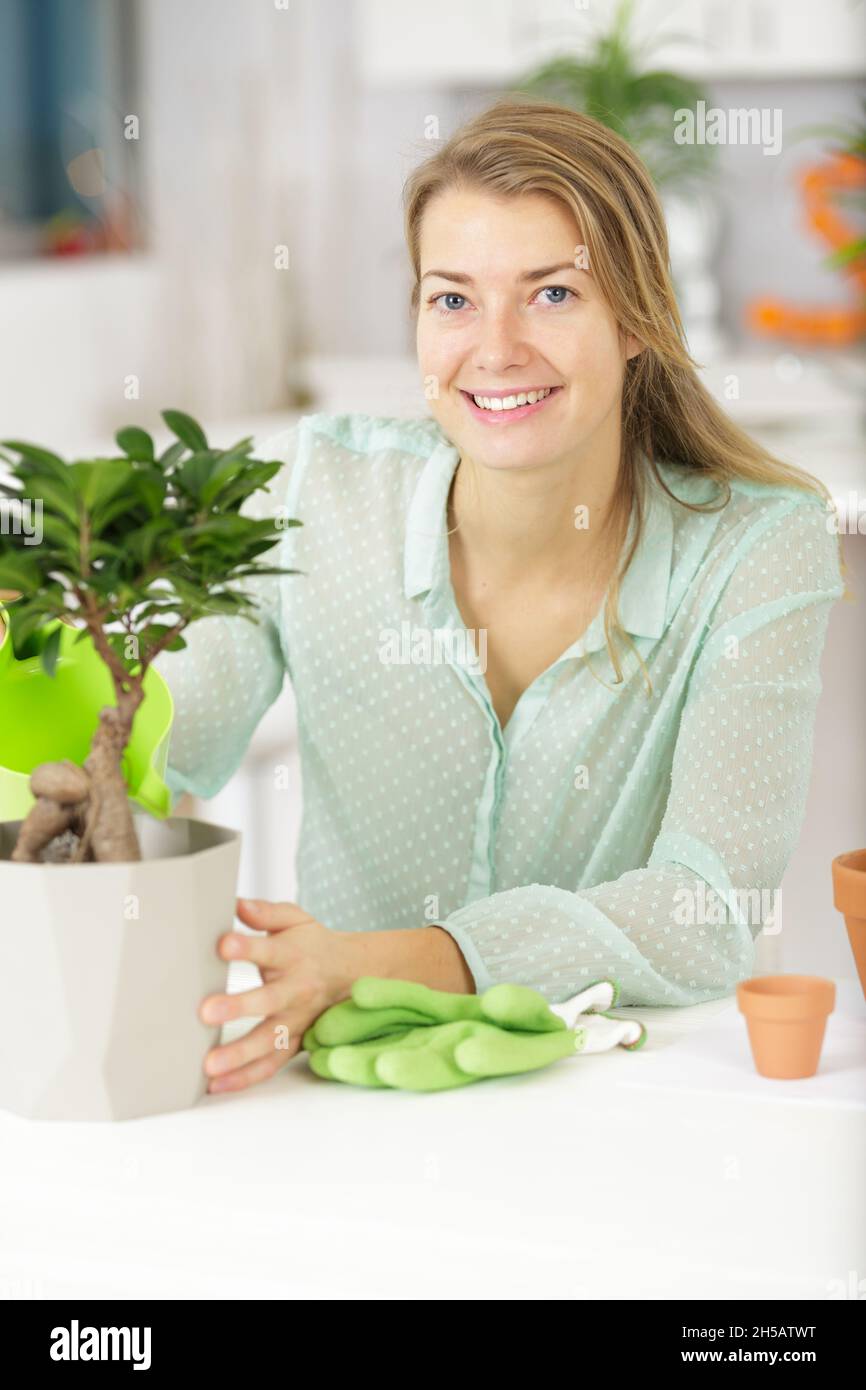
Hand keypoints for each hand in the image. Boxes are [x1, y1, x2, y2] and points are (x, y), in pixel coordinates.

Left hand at [199, 897, 354, 1094]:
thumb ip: (265, 913)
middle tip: (206, 1011)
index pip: (269, 950)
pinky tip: (217, 1084)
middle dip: (239, 1007)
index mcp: (293, 956)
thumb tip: (236, 905)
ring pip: (270, 1041)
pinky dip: (245, 1078)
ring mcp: (297, 1021)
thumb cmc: (312, 945)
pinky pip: (271, 1064)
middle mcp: (296, 991)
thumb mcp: (295, 920)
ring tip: (210, 1065)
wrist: (352, 974)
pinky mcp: (295, 1043)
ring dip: (240, 1055)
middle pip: (269, 1001)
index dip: (246, 948)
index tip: (223, 945)